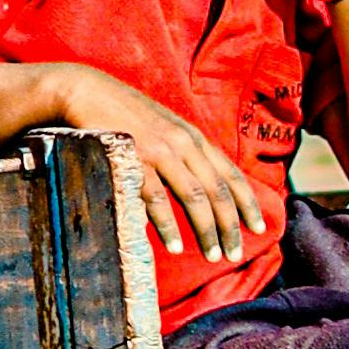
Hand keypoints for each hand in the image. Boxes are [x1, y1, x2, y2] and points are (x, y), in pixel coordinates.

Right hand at [80, 79, 268, 270]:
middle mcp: (184, 144)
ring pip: (194, 197)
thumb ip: (185, 154)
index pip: (231, 175)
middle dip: (230, 226)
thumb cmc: (127, 115)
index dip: (248, 203)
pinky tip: (175, 246)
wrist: (89, 93)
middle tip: (235, 255)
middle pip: (218, 191)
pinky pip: (157, 199)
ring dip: (207, 230)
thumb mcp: (166, 129)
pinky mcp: (135, 161)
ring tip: (213, 256)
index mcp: (194, 138)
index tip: (259, 229)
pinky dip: (168, 225)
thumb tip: (201, 189)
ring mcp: (160, 152)